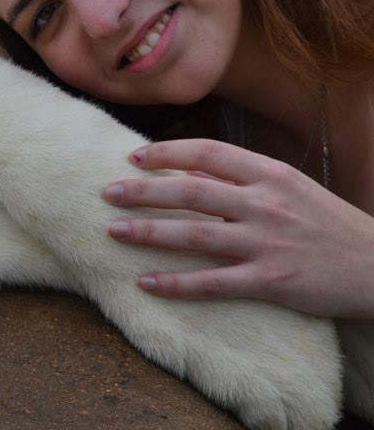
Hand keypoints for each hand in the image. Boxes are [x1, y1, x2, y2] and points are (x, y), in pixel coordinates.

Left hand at [104, 138, 373, 318]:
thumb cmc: (329, 224)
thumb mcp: (293, 187)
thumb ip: (247, 178)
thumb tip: (194, 170)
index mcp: (270, 174)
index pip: (207, 152)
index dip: (166, 152)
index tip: (133, 157)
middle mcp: (264, 203)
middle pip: (190, 190)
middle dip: (142, 190)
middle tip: (107, 192)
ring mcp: (266, 242)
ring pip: (193, 234)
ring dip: (148, 232)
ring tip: (113, 231)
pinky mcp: (270, 281)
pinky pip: (212, 283)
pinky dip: (175, 283)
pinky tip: (147, 282)